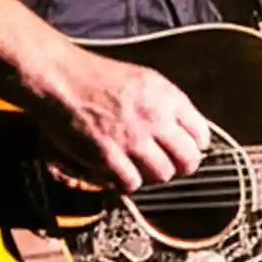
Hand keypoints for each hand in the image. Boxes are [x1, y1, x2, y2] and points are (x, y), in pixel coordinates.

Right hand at [25, 45, 210, 192]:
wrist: (61, 79)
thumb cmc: (97, 78)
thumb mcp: (144, 80)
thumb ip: (168, 105)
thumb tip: (187, 131)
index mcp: (167, 97)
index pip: (201, 134)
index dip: (195, 146)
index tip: (187, 149)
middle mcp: (155, 118)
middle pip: (188, 160)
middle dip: (181, 166)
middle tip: (168, 164)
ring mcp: (133, 139)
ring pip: (163, 175)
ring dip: (152, 174)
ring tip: (140, 166)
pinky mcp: (110, 156)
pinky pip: (133, 183)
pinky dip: (126, 182)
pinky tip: (119, 172)